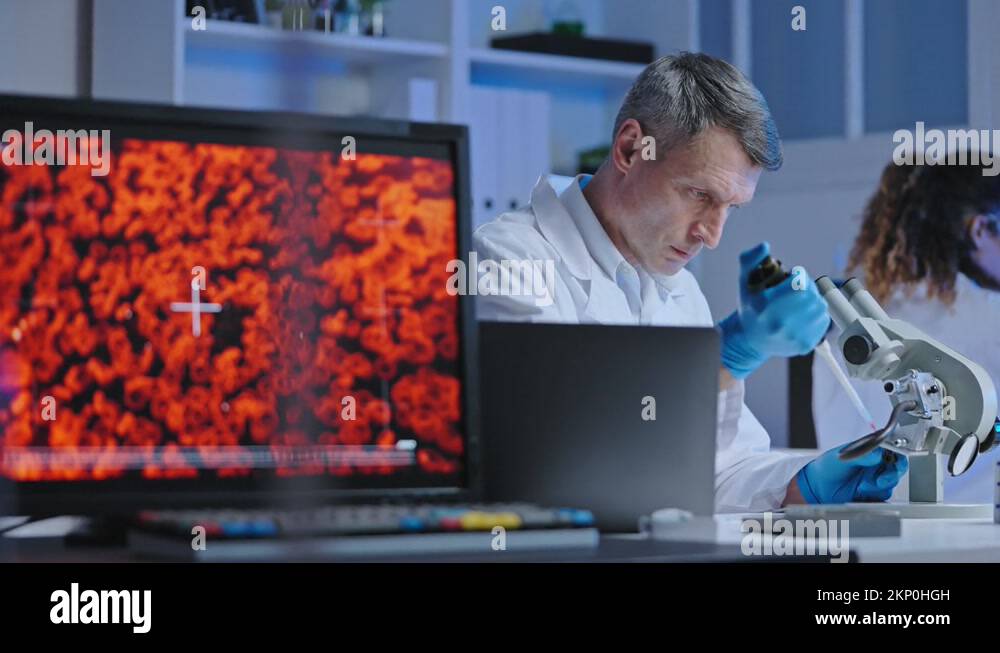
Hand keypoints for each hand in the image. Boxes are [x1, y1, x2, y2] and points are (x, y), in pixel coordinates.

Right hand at [718, 241, 829, 378]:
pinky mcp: (805, 344)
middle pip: (811, 296)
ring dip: (815, 298)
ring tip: (803, 299)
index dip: (800, 276)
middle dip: (809, 286)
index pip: (798, 285)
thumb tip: (764, 246)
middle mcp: (779, 324)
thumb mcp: (744, 282)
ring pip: (820, 307)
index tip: (794, 275)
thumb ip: (750, 260)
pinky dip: (818, 313)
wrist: (750, 341)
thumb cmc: (750, 308)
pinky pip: (824, 320)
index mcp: (764, 307)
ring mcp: (793, 337)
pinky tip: (806, 312)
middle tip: (801, 286)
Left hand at [796, 446, 908, 503]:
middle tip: (879, 480)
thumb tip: (878, 454)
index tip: (894, 461)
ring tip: (861, 486)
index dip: (898, 454)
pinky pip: (883, 496)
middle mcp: (876, 463)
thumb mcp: (842, 458)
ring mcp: (875, 478)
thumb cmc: (828, 467)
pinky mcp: (873, 492)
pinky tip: (861, 493)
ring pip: (890, 483)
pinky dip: (874, 495)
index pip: (893, 448)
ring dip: (878, 487)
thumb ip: (861, 456)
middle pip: (897, 468)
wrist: (817, 488)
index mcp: (871, 449)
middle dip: (891, 475)